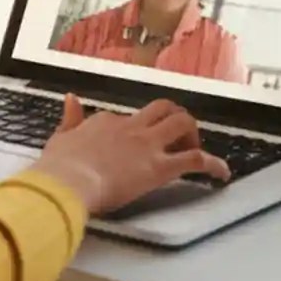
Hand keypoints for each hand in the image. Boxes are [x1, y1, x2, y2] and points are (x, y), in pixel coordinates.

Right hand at [30, 95, 230, 213]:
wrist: (67, 182)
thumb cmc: (59, 167)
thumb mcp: (60, 138)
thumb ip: (69, 119)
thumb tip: (71, 98)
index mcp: (106, 122)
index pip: (128, 118)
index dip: (137, 131)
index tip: (137, 145)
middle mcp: (131, 127)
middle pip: (163, 109)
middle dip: (175, 118)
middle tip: (179, 137)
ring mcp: (147, 145)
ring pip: (183, 122)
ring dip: (194, 134)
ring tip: (197, 150)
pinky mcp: (160, 167)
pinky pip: (195, 159)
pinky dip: (213, 164)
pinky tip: (221, 173)